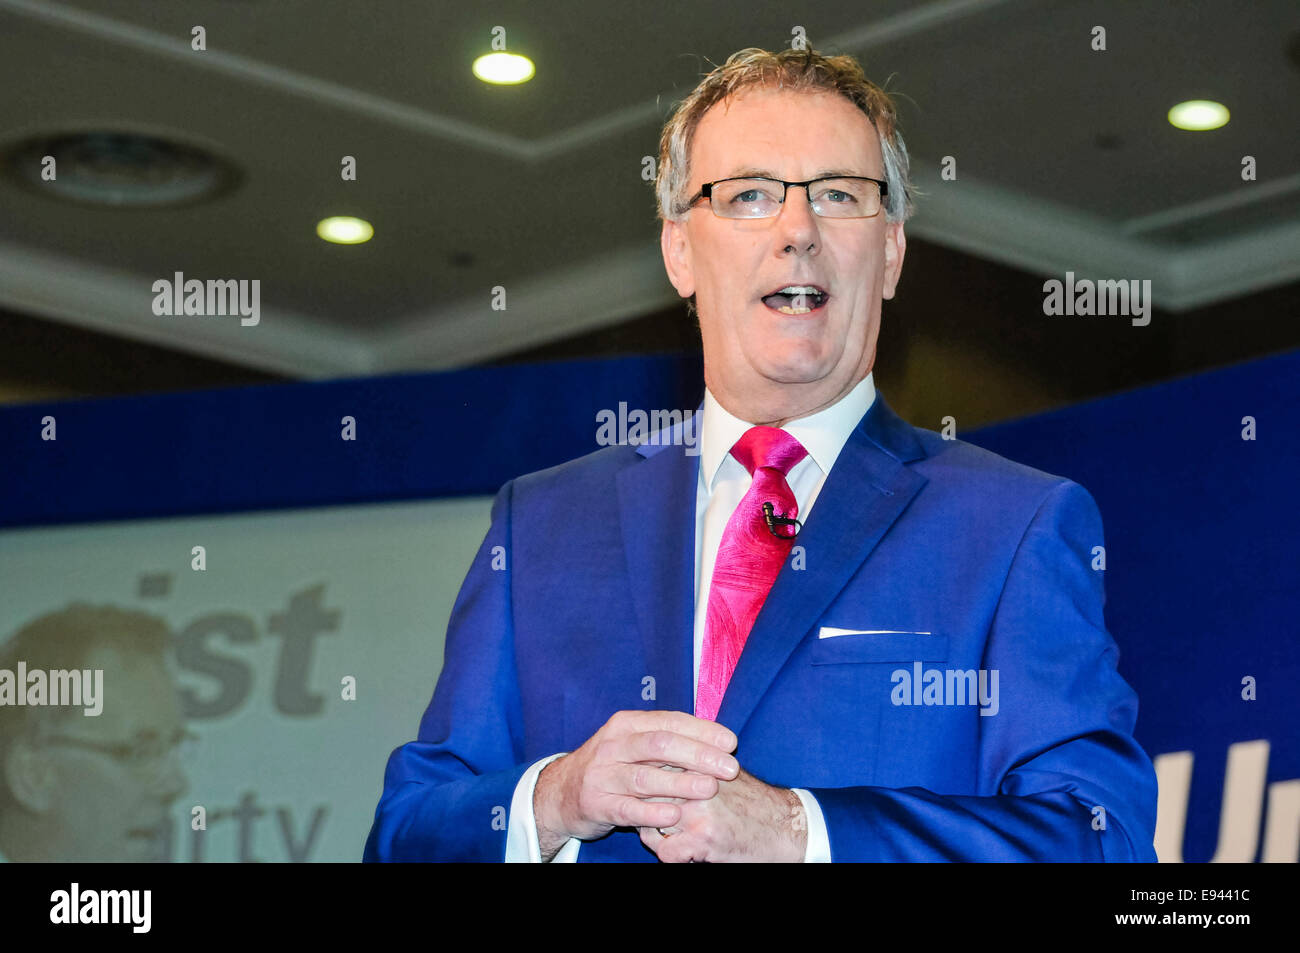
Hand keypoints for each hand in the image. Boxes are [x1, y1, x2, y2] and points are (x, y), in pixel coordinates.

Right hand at [533, 711, 738, 859]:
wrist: (561, 792)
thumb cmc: (612, 766)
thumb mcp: (632, 744)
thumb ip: (666, 739)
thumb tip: (715, 739)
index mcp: (626, 724)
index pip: (669, 722)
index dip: (702, 731)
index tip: (731, 743)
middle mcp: (612, 745)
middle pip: (660, 745)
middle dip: (698, 755)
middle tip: (729, 768)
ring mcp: (602, 775)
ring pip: (645, 777)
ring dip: (681, 783)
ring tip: (710, 789)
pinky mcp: (596, 803)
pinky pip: (627, 808)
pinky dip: (653, 811)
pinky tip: (676, 814)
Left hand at [639, 767, 806, 862]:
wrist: (785, 827)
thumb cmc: (753, 800)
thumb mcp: (722, 771)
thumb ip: (692, 764)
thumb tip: (654, 765)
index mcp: (698, 760)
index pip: (650, 764)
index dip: (644, 782)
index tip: (645, 792)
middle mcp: (694, 780)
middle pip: (645, 792)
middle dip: (645, 807)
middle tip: (657, 819)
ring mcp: (697, 809)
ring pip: (648, 821)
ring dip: (655, 832)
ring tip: (673, 836)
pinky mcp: (702, 838)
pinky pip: (664, 851)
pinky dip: (671, 855)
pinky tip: (687, 852)